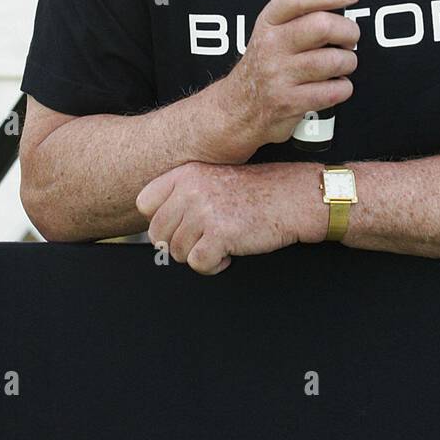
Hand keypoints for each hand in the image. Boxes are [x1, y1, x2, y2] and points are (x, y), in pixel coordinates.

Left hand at [136, 160, 323, 274]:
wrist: (294, 197)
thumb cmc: (258, 192)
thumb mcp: (213, 179)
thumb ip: (183, 194)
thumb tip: (156, 227)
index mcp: (187, 173)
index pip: (144, 203)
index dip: (159, 220)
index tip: (179, 225)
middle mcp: (191, 190)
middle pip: (158, 233)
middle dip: (180, 243)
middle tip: (204, 238)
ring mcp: (204, 211)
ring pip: (177, 252)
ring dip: (200, 254)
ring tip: (221, 242)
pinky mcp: (219, 234)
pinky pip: (198, 264)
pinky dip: (214, 265)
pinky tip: (229, 253)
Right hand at [215, 0, 361, 156]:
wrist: (240, 108)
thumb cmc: (265, 66)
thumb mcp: (271, 32)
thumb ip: (300, 17)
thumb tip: (340, 3)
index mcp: (268, 23)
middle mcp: (272, 45)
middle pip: (323, 26)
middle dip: (349, 32)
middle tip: (349, 39)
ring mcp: (279, 75)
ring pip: (334, 60)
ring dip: (348, 62)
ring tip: (341, 64)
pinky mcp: (290, 102)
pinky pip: (335, 90)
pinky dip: (343, 87)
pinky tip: (334, 85)